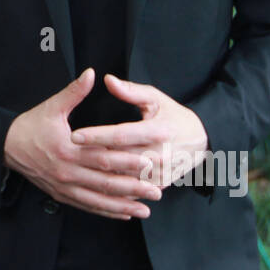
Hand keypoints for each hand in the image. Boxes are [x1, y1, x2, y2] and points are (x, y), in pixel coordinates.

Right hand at [3, 68, 162, 220]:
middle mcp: (67, 172)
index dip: (127, 160)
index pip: (103, 156)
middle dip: (133, 188)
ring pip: (98, 199)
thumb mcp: (52, 106)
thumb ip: (74, 91)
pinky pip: (87, 206)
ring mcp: (64, 186)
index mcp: (68, 149)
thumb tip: (91, 73)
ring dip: (123, 204)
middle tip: (156, 191)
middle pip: (105, 182)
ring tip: (146, 209)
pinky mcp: (61, 195)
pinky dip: (106, 211)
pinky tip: (124, 213)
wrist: (6, 147)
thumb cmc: (31, 125)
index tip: (148, 162)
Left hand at [70, 75, 209, 189]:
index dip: (97, 136)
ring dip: (101, 176)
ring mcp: (161, 173)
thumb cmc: (173, 115)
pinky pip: (133, 189)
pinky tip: (95, 184)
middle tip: (67, 156)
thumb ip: (131, 90)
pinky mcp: (160, 184)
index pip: (120, 135)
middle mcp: (160, 154)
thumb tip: (107, 79)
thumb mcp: (156, 98)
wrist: (202, 140)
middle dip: (92, 158)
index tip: (74, 135)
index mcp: (158, 130)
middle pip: (119, 159)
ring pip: (124, 178)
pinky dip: (115, 188)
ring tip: (76, 171)